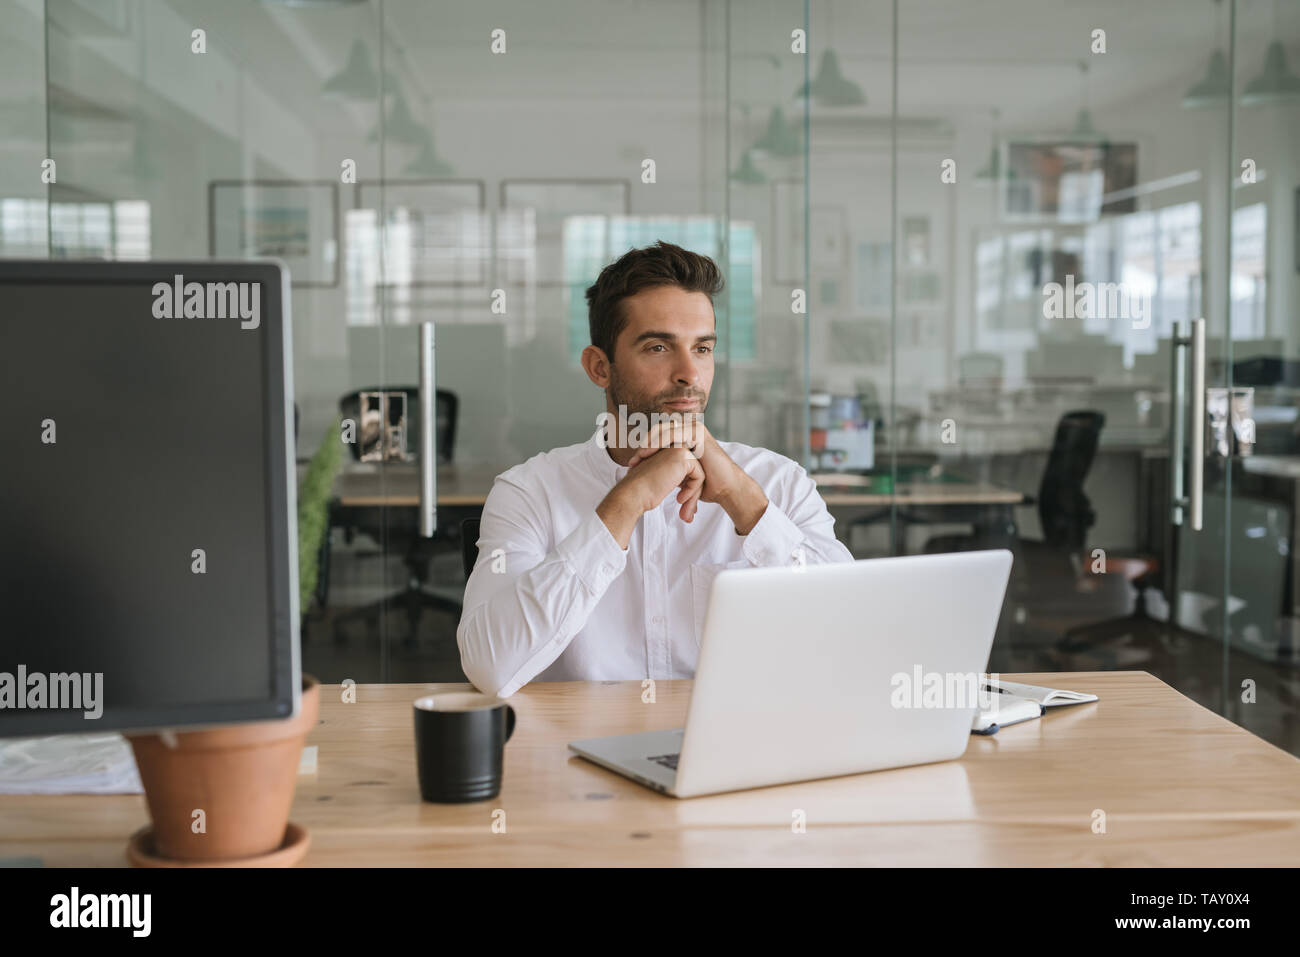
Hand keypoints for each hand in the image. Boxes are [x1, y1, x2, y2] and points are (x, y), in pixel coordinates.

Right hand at [596, 445, 704, 547]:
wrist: (634, 493)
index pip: (687, 471)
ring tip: (684, 510)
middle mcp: (672, 447)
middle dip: (693, 494)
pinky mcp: (682, 456)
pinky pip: (699, 476)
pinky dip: (693, 491)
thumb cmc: (643, 493)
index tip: (681, 505)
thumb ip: (677, 481)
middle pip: (694, 472)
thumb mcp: (664, 484)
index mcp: (666, 452)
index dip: (687, 489)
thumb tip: (692, 497)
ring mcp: (677, 448)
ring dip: (694, 495)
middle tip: (686, 513)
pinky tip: (680, 499)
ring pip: (698, 474)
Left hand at [625, 416, 767, 533]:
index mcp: (684, 435)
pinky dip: (660, 442)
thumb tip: (647, 470)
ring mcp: (694, 428)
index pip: (657, 434)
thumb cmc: (705, 483)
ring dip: (649, 443)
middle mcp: (689, 428)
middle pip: (658, 430)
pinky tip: (651, 453)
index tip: (632, 463)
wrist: (724, 487)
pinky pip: (674, 434)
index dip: (643, 447)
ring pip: (664, 430)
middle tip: (633, 461)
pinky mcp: (699, 433)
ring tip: (640, 458)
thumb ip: (668, 467)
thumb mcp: (681, 473)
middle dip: (644, 444)